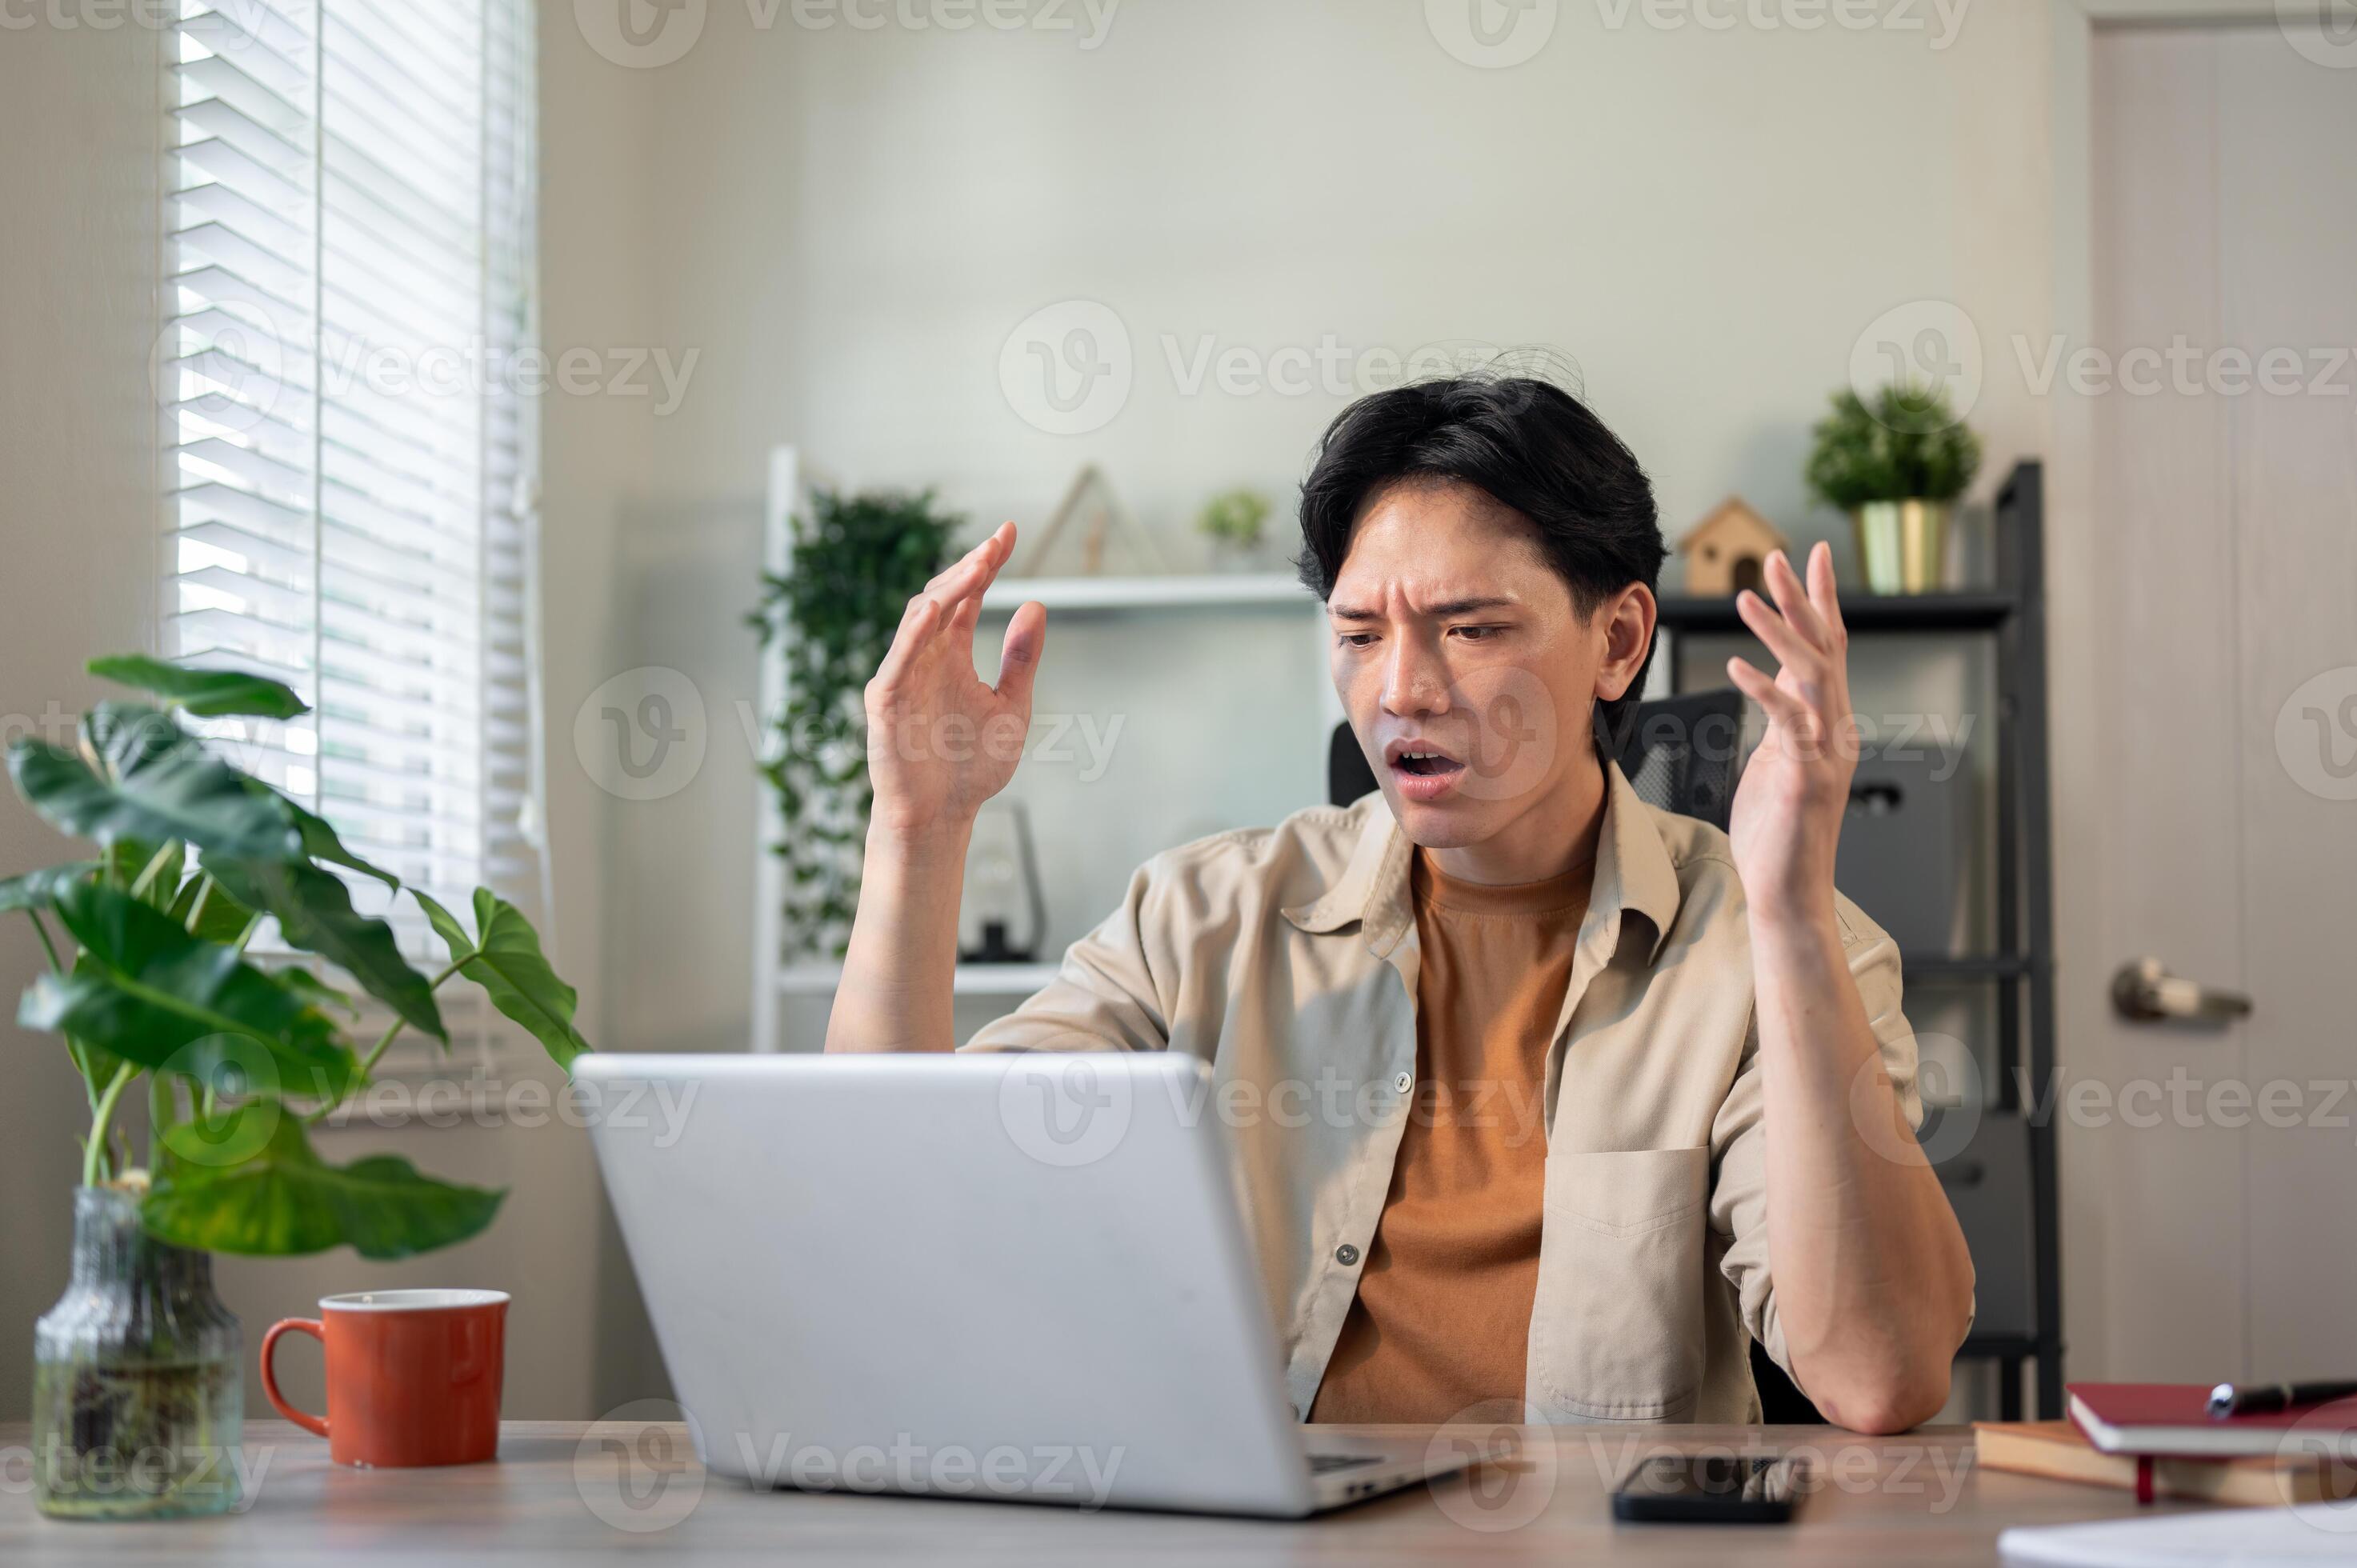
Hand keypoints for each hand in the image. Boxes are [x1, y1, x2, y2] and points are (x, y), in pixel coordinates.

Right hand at [863, 522, 1046, 839]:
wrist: (942, 816)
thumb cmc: (971, 767)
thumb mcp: (1011, 706)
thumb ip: (1022, 660)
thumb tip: (1037, 605)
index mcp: (952, 655)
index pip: (968, 598)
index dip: (985, 564)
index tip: (1009, 533)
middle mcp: (926, 657)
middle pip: (943, 598)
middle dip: (969, 568)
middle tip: (996, 544)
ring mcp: (903, 676)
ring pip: (919, 619)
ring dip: (947, 591)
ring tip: (977, 567)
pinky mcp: (886, 702)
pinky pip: (898, 661)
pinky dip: (913, 635)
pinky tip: (933, 610)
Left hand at [1724, 543, 1855, 927]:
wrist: (1789, 892)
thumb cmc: (1777, 832)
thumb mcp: (1778, 761)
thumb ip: (1781, 721)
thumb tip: (1772, 681)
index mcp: (1827, 723)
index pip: (1828, 649)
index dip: (1820, 601)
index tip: (1810, 558)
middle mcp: (1835, 731)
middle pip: (1824, 649)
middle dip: (1802, 599)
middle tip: (1778, 556)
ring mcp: (1827, 753)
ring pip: (1810, 677)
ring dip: (1779, 633)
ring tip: (1747, 598)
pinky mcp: (1807, 778)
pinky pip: (1788, 723)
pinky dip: (1764, 691)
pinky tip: (1737, 667)